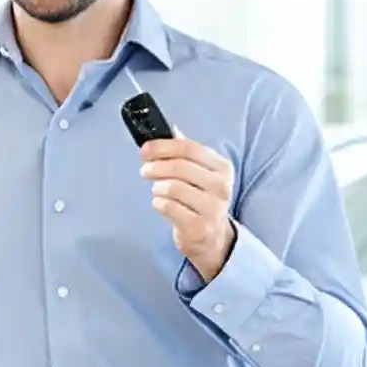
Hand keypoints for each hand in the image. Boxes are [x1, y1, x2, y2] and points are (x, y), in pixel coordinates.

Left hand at [140, 127, 236, 281]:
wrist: (212, 238)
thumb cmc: (200, 200)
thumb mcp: (200, 173)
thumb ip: (185, 152)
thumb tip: (171, 128)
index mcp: (222, 167)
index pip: (189, 148)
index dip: (162, 146)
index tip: (144, 150)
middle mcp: (221, 186)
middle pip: (179, 166)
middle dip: (155, 166)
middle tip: (145, 171)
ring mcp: (213, 208)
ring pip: (172, 187)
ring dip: (157, 188)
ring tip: (159, 191)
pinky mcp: (199, 226)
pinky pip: (168, 207)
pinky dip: (158, 204)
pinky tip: (162, 205)